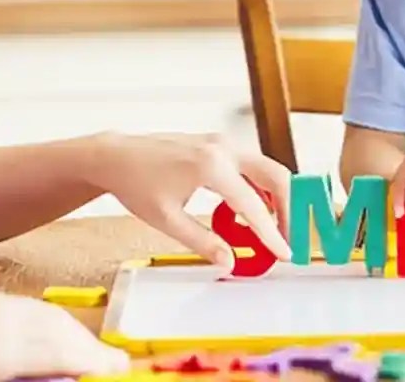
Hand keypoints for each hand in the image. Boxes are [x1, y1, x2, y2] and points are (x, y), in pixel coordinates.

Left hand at [0, 289, 128, 381]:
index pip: (62, 350)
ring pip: (39, 315)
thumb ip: (35, 377)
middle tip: (110, 366)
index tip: (118, 371)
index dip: (96, 362)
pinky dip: (39, 325)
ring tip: (83, 359)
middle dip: (86, 348)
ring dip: (65, 335)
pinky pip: (18, 311)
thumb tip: (69, 373)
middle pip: (55, 328)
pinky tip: (46, 343)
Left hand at [85, 132, 292, 267]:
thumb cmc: (136, 183)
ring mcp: (221, 143)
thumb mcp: (167, 219)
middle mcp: (222, 148)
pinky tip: (250, 212)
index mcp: (211, 166)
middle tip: (287, 238)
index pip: (254, 205)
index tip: (285, 253)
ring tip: (271, 230)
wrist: (116, 157)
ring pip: (266, 169)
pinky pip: (250, 166)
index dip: (272, 233)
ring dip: (275, 198)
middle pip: (275, 176)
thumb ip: (202, 241)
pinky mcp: (217, 144)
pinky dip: (259, 188)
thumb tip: (230, 261)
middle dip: (288, 209)